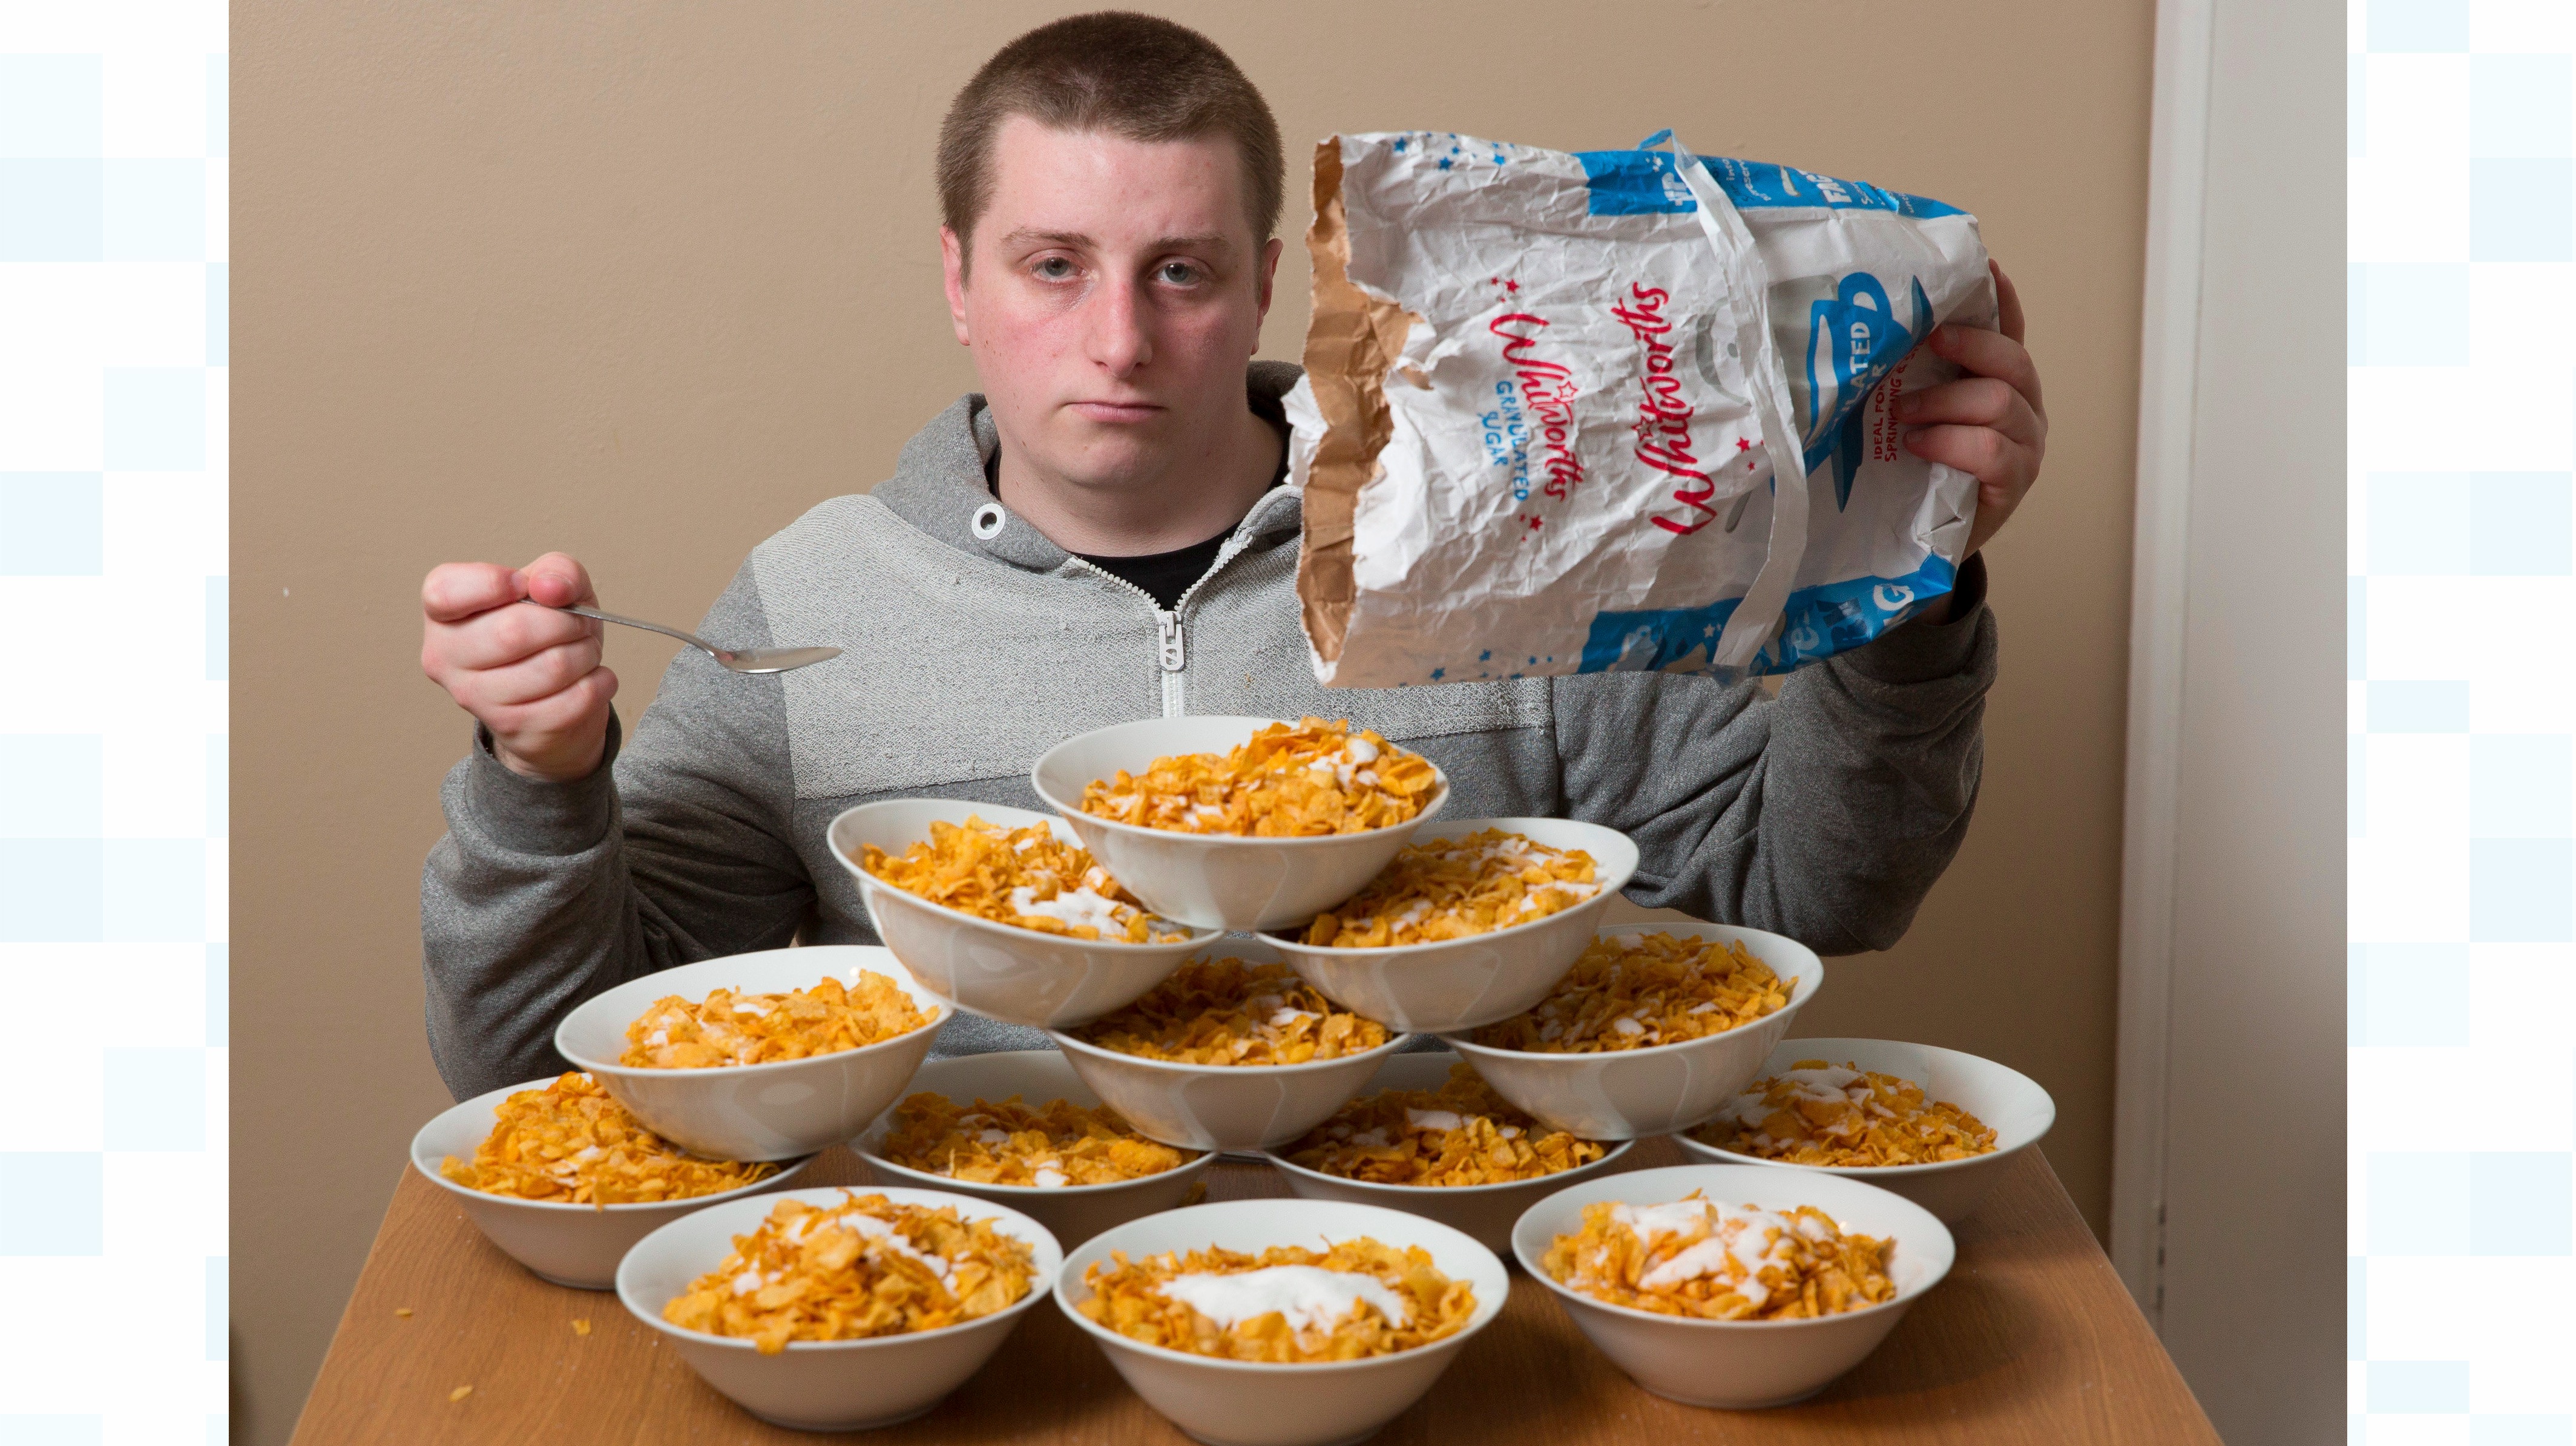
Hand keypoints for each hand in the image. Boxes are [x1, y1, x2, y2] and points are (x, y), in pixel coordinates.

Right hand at [420, 552, 617, 781]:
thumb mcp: (553, 585)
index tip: (524, 585)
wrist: (553, 699)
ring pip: (551, 667)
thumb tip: (550, 587)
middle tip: (578, 623)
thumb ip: (556, 570)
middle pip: (514, 632)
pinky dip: (599, 682)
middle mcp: (444, 656)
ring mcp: (474, 698)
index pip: (445, 592)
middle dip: (566, 622)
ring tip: (583, 651)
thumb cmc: (546, 632)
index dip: (494, 583)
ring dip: (586, 653)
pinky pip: (576, 699)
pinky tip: (591, 678)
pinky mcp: (512, 728)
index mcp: (442, 612)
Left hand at [1896, 260, 2044, 559]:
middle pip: (2011, 358)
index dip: (2001, 298)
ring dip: (1945, 401)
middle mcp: (2023, 405)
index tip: (1986, 266)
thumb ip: (1909, 375)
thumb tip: (1866, 332)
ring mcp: (2026, 444)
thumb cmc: (1914, 468)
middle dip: (1969, 343)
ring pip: (2001, 401)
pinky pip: (1993, 449)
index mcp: (1999, 380)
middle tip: (1925, 340)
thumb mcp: (1910, 412)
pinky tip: (1918, 445)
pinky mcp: (2016, 482)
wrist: (1921, 539)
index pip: (2010, 328)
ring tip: (1903, 416)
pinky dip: (1951, 442)